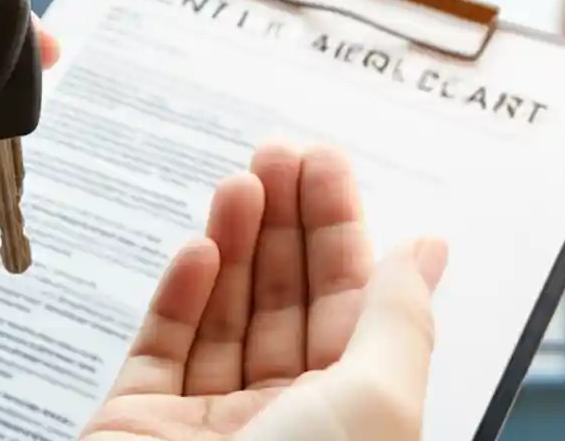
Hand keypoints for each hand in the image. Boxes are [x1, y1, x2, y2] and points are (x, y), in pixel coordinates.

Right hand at [82, 145, 447, 440]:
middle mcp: (286, 420)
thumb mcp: (377, 402)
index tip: (323, 163)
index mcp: (352, 417)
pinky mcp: (136, 428)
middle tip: (277, 151)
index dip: (341, 228)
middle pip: (287, 299)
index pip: (352, 303)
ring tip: (240, 181)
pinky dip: (179, 294)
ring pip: (224, 314)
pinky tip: (197, 248)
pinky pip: (161, 349)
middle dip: (285, 222)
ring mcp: (208, 425)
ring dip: (233, 243)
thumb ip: (399, 319)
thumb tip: (429, 251)